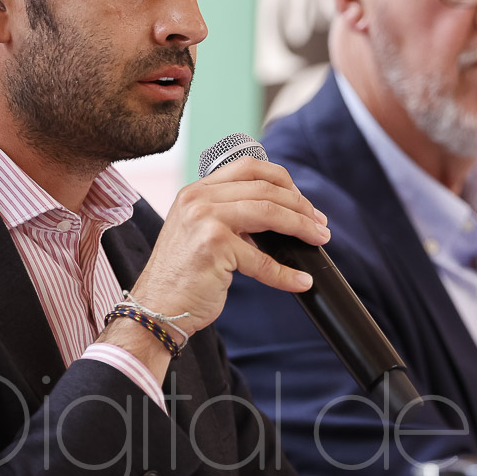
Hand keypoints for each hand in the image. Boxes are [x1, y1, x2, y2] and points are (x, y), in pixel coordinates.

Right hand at [127, 155, 329, 337]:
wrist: (156, 309)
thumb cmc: (183, 276)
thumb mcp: (201, 232)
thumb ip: (231, 215)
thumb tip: (282, 215)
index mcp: (196, 190)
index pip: (249, 167)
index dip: (283, 180)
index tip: (302, 201)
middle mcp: (198, 198)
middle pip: (265, 189)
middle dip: (300, 206)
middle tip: (319, 224)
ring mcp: (205, 220)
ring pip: (270, 213)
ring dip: (301, 227)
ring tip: (319, 240)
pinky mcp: (214, 247)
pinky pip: (263, 260)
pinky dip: (287, 273)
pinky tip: (300, 280)